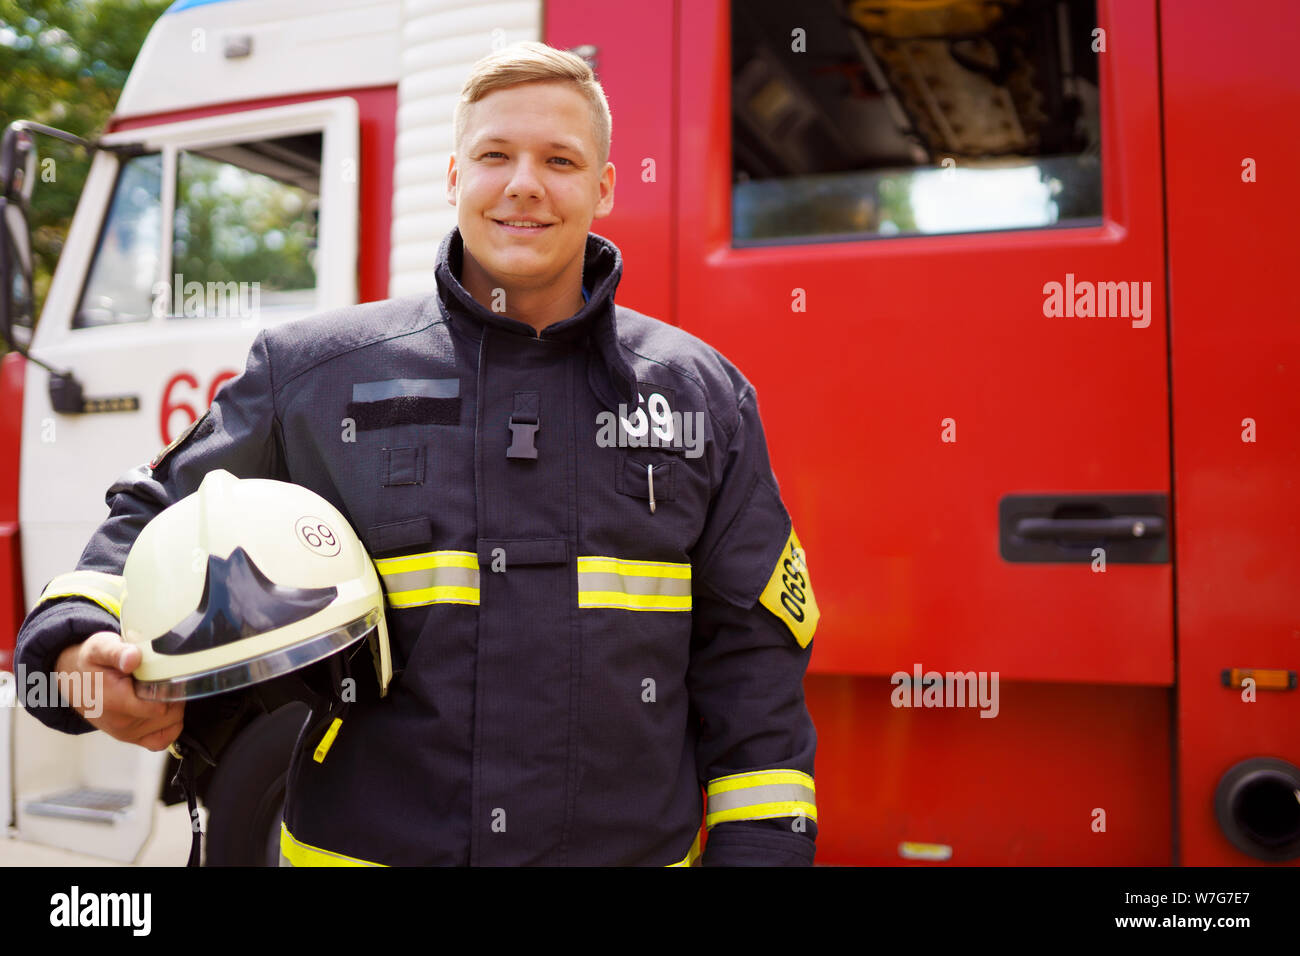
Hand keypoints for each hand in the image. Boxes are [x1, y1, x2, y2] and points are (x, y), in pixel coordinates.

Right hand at [54, 632, 184, 750]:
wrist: (74, 682)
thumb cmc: (90, 664)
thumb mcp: (100, 648)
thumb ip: (117, 652)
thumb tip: (133, 658)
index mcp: (116, 702)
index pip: (161, 705)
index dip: (171, 688)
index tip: (165, 673)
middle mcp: (122, 723)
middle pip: (170, 714)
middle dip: (173, 695)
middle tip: (162, 679)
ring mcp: (127, 734)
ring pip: (171, 724)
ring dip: (173, 707)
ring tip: (159, 690)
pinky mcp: (131, 738)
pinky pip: (162, 740)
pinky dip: (170, 725)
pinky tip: (163, 707)